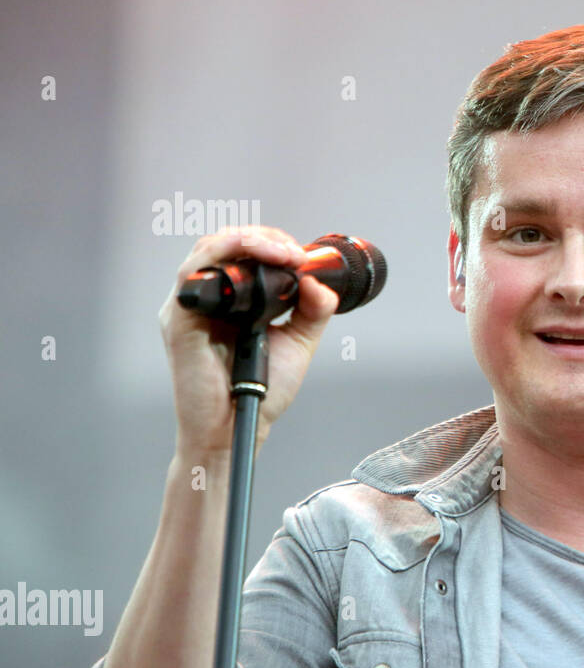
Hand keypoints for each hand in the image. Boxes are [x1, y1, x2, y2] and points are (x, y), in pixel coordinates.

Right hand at [160, 226, 338, 456]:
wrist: (237, 429)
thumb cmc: (260, 390)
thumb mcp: (297, 343)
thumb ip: (312, 312)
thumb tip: (320, 280)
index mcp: (230, 300)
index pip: (242, 252)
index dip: (271, 243)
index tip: (302, 254)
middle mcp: (206, 299)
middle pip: (223, 243)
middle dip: (263, 238)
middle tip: (294, 253)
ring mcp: (189, 308)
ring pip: (207, 251)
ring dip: (246, 241)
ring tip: (282, 253)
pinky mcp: (179, 323)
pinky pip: (192, 276)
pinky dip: (223, 258)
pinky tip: (255, 262)